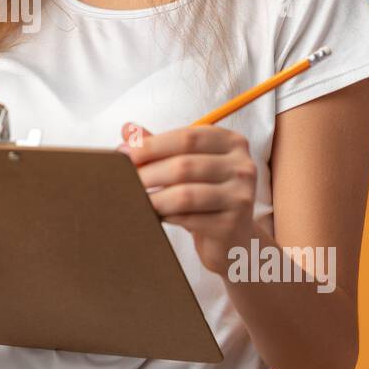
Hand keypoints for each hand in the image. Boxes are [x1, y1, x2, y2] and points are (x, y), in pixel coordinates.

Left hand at [117, 122, 259, 274]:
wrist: (232, 238)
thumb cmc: (204, 194)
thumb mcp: (185, 164)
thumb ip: (159, 146)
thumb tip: (126, 130)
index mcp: (232, 142)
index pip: (188, 137)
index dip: (152, 145)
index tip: (125, 154)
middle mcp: (243, 166)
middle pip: (184, 165)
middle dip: (149, 174)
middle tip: (125, 182)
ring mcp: (241, 196)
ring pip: (185, 195)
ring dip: (154, 199)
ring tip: (137, 200)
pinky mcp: (233, 224)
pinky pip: (190, 219)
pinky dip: (167, 217)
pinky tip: (157, 216)